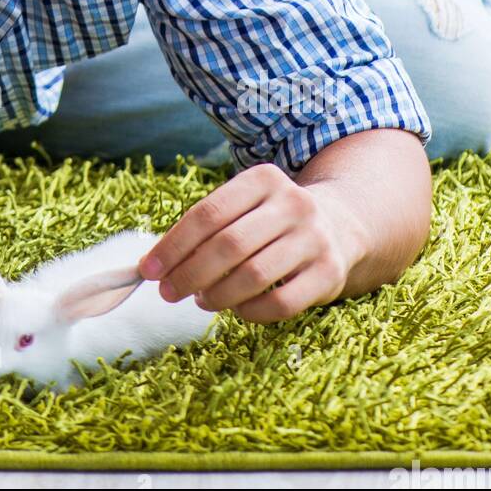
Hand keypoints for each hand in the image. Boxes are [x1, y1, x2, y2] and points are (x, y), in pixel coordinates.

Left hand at [136, 164, 364, 322]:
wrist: (340, 225)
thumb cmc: (270, 219)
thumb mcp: (244, 206)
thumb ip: (204, 227)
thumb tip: (156, 264)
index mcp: (263, 179)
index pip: (208, 213)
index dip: (174, 245)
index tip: (149, 270)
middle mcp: (292, 204)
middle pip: (229, 245)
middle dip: (190, 273)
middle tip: (168, 292)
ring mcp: (314, 239)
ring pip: (254, 276)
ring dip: (217, 294)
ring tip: (200, 299)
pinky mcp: (329, 273)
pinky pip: (281, 303)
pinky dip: (250, 311)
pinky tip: (235, 309)